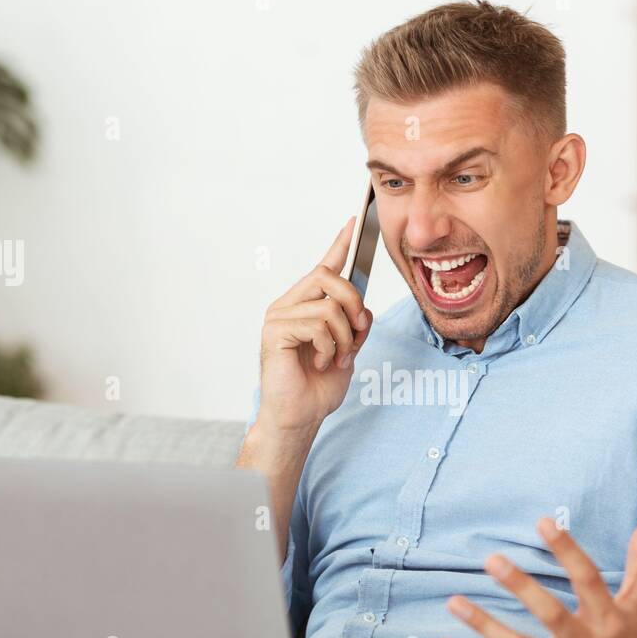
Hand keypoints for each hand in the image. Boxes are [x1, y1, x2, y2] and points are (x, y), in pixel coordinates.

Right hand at [256, 218, 373, 433]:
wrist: (300, 416)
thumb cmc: (318, 387)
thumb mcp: (349, 350)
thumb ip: (355, 324)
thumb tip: (361, 305)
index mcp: (306, 306)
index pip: (324, 267)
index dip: (339, 244)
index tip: (354, 221)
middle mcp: (289, 305)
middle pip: (329, 277)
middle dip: (354, 304)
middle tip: (357, 334)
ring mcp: (279, 316)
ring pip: (329, 306)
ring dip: (345, 338)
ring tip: (336, 359)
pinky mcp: (275, 331)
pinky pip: (317, 325)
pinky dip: (329, 348)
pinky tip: (319, 363)